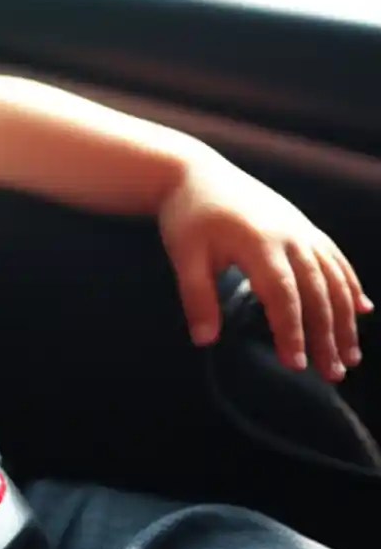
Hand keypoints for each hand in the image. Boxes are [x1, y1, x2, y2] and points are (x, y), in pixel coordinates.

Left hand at [160, 162, 372, 381]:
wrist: (194, 173)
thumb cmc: (187, 216)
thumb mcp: (184, 256)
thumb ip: (197, 297)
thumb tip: (204, 340)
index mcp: (259, 243)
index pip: (282, 296)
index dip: (292, 331)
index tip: (295, 365)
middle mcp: (290, 236)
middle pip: (317, 292)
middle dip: (327, 336)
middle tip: (331, 375)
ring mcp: (301, 229)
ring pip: (333, 278)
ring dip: (346, 318)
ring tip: (351, 356)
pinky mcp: (303, 226)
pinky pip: (335, 259)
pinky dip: (350, 285)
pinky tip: (363, 310)